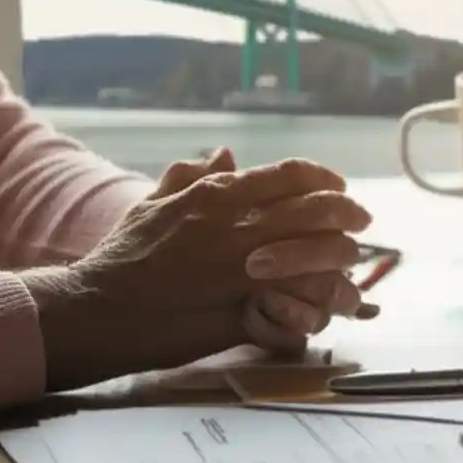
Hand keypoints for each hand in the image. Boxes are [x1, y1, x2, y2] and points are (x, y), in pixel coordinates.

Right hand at [27, 151, 370, 389]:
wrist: (100, 309)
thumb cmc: (123, 257)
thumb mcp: (153, 204)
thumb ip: (190, 176)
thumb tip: (225, 153)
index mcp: (219, 196)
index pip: (290, 175)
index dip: (323, 179)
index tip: (338, 187)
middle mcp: (239, 226)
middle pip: (318, 210)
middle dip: (348, 213)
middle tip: (362, 220)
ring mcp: (246, 268)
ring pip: (320, 253)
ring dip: (341, 256)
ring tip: (351, 261)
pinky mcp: (247, 308)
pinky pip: (304, 300)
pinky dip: (322, 299)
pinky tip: (331, 300)